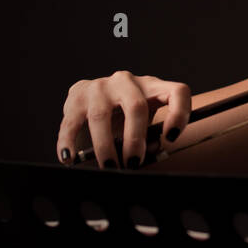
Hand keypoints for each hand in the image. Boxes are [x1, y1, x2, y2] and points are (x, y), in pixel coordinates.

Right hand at [56, 71, 191, 168]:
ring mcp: (100, 86)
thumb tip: (145, 156)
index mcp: (153, 87)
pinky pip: (72, 121)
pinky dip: (69, 141)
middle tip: (133, 163)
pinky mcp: (77, 95)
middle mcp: (127, 82)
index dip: (179, 114)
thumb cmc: (126, 117)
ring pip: (101, 115)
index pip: (177, 92)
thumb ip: (149, 139)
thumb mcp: (143, 123)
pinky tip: (68, 157)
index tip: (170, 137)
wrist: (95, 98)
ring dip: (105, 145)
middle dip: (135, 140)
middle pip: (136, 106)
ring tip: (109, 166)